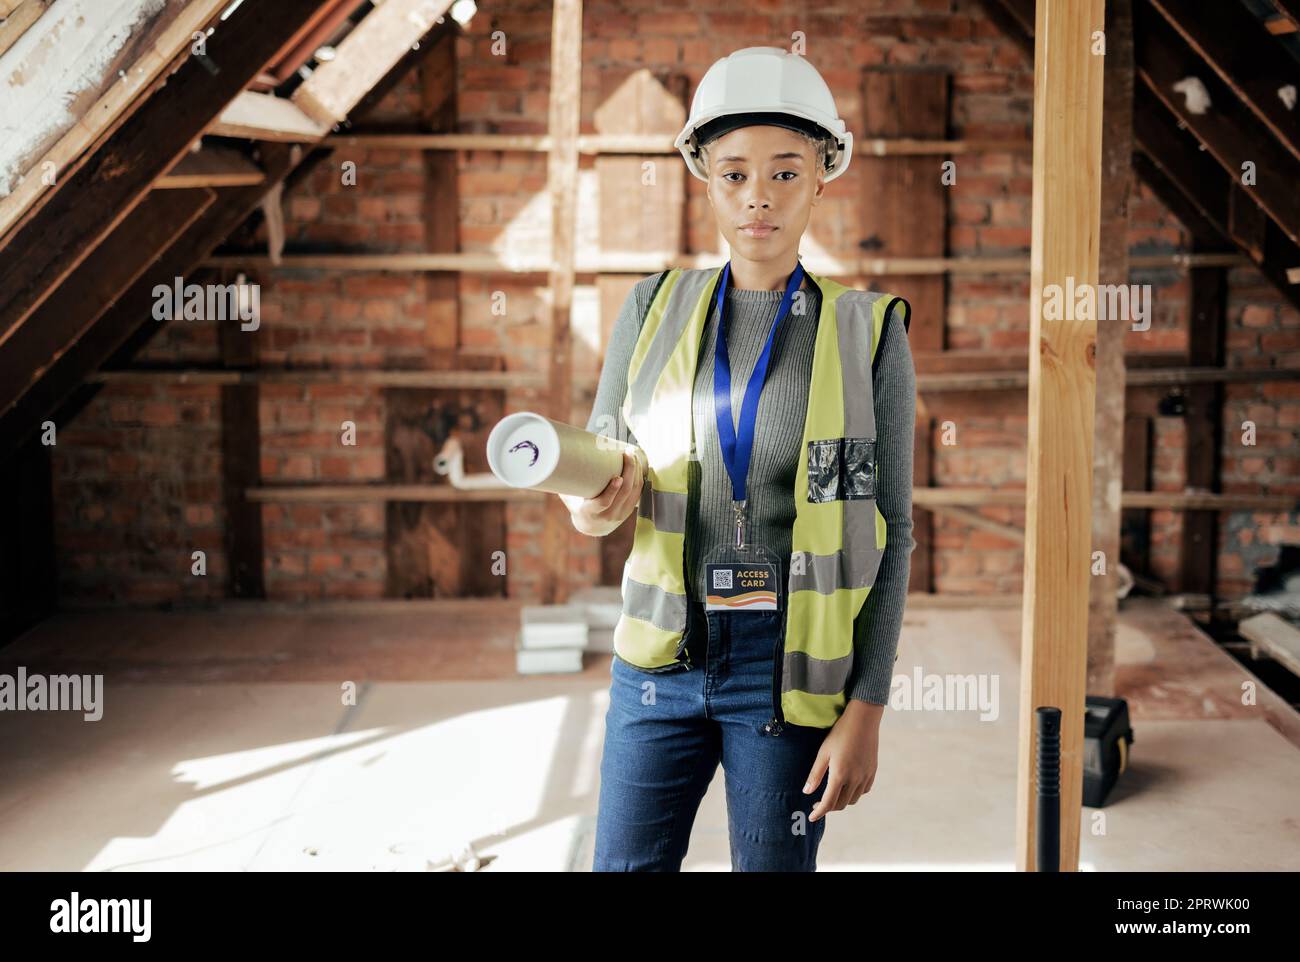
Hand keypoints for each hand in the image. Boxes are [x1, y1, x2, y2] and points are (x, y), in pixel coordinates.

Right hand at [562, 451, 643, 536]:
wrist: (592, 527)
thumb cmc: (578, 506)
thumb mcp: (570, 499)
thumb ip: (564, 484)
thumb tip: (552, 461)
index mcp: (590, 513)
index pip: (604, 503)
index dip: (612, 491)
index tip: (617, 477)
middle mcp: (608, 515)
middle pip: (624, 493)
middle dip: (628, 471)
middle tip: (627, 453)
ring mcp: (621, 514)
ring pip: (633, 491)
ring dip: (636, 471)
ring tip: (632, 454)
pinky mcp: (629, 510)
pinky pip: (638, 493)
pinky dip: (639, 477)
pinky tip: (638, 464)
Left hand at [804, 699, 883, 821]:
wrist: (863, 719)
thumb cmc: (840, 733)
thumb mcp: (823, 752)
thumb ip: (815, 774)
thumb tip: (806, 792)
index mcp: (840, 775)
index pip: (828, 802)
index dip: (819, 812)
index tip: (812, 817)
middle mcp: (855, 779)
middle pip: (841, 804)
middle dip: (829, 807)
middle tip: (817, 802)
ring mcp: (866, 776)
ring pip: (853, 799)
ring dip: (842, 801)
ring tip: (832, 794)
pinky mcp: (873, 771)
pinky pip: (863, 790)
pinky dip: (854, 793)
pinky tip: (847, 786)